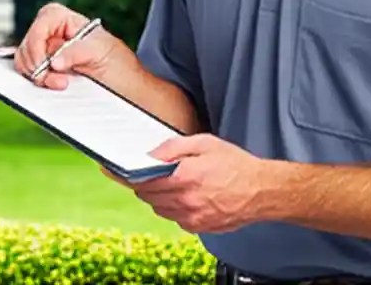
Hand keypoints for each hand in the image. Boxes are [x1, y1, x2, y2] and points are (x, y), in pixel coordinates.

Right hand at [13, 2, 123, 88]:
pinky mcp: (43, 70)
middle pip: (27, 46)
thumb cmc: (116, 62)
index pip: (39, 27)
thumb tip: (54, 61)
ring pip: (24, 62)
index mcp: (62, 19)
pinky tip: (54, 85)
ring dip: (39, 76)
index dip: (37, 46)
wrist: (124, 84)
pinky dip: (37, 81)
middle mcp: (49, 32)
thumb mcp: (100, 51)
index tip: (44, 65)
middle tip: (58, 80)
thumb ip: (75, 52)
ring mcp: (44, 52)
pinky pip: (28, 74)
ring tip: (61, 83)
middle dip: (38, 66)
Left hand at [102, 133, 275, 234]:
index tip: (107, 168)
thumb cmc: (236, 165)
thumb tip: (150, 153)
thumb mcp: (205, 143)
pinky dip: (171, 206)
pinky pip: (172, 217)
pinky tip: (185, 194)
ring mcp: (191, 216)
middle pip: (146, 194)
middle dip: (142, 182)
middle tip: (147, 171)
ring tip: (172, 182)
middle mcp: (185, 200)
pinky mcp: (197, 227)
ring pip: (157, 207)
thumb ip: (173, 147)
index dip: (121, 174)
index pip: (141, 178)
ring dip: (156, 195)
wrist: (263, 192)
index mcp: (185, 177)